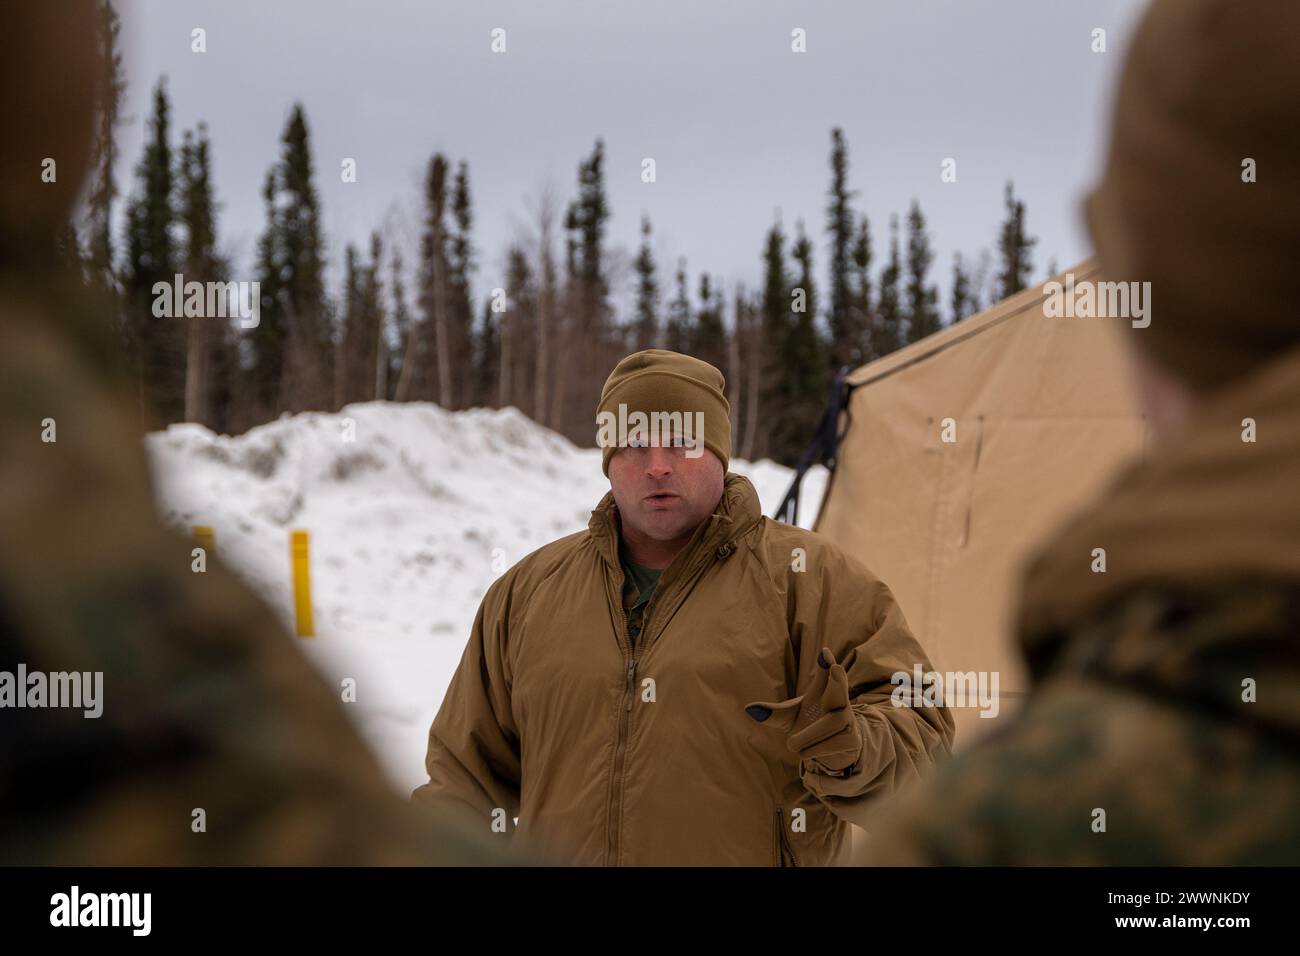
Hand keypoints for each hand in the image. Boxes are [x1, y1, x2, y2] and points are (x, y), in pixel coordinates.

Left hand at [744, 646, 861, 774]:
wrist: (828, 752)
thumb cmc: (808, 725)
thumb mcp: (789, 717)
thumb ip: (772, 713)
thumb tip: (748, 709)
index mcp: (823, 690)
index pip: (826, 674)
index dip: (826, 664)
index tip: (824, 652)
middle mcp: (839, 701)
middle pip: (839, 690)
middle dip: (838, 680)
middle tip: (835, 669)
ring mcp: (849, 719)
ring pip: (828, 725)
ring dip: (806, 737)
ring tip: (794, 743)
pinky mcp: (852, 740)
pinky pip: (829, 745)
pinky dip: (812, 750)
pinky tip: (808, 750)